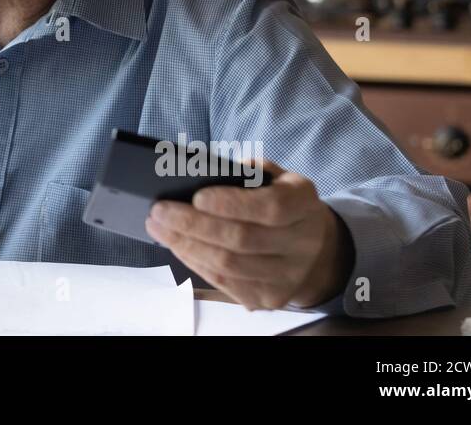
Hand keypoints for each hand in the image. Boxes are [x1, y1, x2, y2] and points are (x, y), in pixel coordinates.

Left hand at [143, 159, 353, 310]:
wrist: (312, 245)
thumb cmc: (278, 198)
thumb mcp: (271, 175)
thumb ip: (243, 172)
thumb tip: (198, 174)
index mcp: (304, 203)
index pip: (270, 207)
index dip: (231, 204)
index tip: (196, 197)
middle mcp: (303, 243)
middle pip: (241, 239)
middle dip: (192, 225)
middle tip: (158, 212)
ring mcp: (289, 276)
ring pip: (229, 265)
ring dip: (186, 246)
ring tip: (159, 228)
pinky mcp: (271, 297)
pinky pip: (225, 283)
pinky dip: (195, 263)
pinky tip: (177, 246)